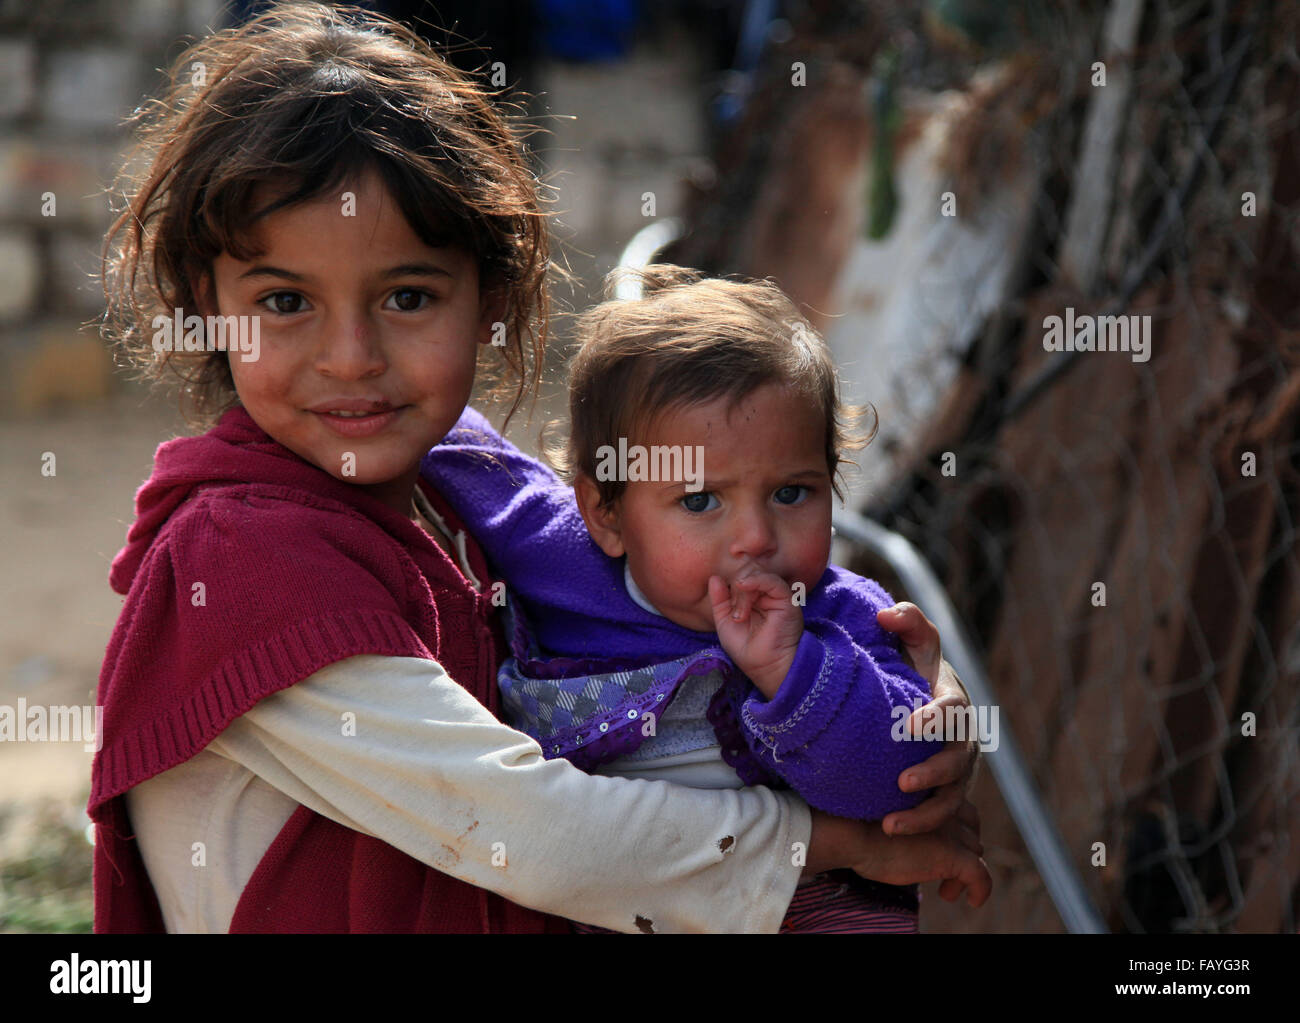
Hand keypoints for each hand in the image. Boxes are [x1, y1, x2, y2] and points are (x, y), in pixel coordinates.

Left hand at [708, 564, 802, 699]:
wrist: (765, 666)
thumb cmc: (746, 648)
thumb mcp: (724, 622)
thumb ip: (719, 599)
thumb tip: (714, 577)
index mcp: (752, 596)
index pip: (738, 575)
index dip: (728, 581)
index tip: (723, 597)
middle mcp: (765, 593)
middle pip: (747, 570)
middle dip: (735, 587)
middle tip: (736, 615)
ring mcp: (776, 595)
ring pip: (756, 573)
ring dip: (743, 593)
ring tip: (741, 616)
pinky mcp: (787, 599)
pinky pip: (771, 580)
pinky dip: (755, 580)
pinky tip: (743, 585)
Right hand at [805, 807, 990, 907]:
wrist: (850, 830)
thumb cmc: (852, 819)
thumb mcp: (876, 809)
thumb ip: (895, 813)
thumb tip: (886, 831)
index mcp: (929, 790)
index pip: (955, 806)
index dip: (952, 825)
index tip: (939, 842)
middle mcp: (945, 806)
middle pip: (969, 827)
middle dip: (963, 845)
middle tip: (945, 868)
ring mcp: (951, 831)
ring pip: (974, 850)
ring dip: (964, 870)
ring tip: (946, 890)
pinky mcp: (952, 855)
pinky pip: (979, 875)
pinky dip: (979, 890)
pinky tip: (972, 901)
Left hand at [876, 602, 980, 837]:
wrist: (910, 702)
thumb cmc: (910, 669)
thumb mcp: (911, 643)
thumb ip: (906, 622)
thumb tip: (886, 615)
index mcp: (952, 702)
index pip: (953, 711)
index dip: (936, 718)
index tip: (910, 725)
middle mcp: (961, 739)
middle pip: (957, 762)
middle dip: (933, 774)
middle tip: (903, 782)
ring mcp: (956, 770)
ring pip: (951, 798)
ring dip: (924, 814)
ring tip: (891, 823)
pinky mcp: (945, 793)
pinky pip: (938, 815)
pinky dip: (917, 825)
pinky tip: (887, 829)